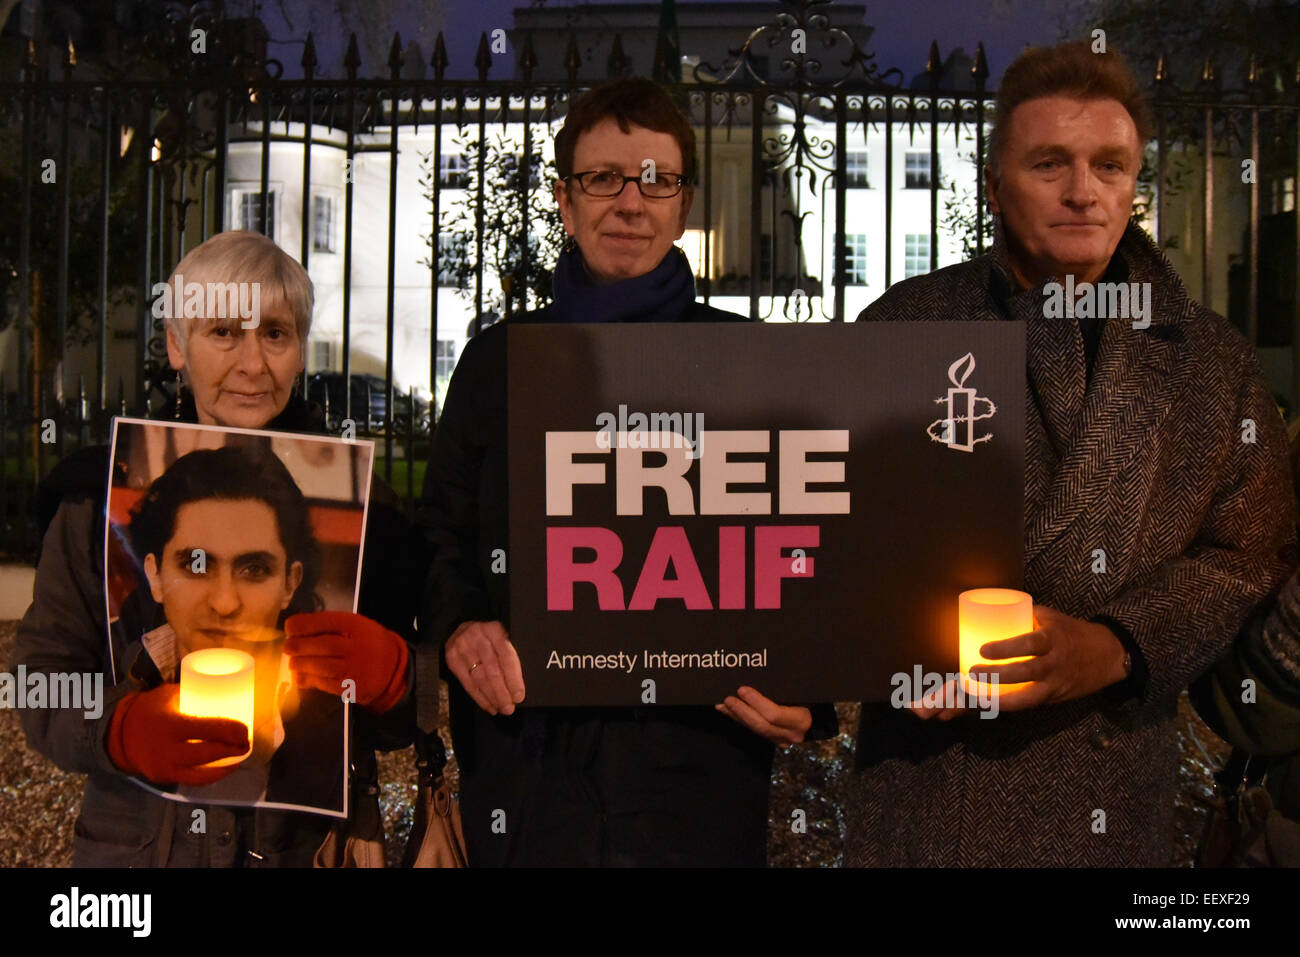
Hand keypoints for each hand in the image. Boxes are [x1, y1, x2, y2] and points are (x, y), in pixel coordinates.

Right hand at [108, 684, 248, 785]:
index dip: (234, 731)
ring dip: (226, 766)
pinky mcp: (163, 778)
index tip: (245, 729)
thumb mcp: (170, 694)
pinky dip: (211, 776)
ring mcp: (165, 767)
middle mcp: (168, 749)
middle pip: (210, 753)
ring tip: (240, 756)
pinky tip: (223, 768)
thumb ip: (194, 694)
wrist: (118, 733)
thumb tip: (227, 690)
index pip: (211, 729)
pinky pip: (193, 781)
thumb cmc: (150, 708)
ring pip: (204, 774)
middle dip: (234, 749)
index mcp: (171, 724)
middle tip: (246, 742)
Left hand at [284, 611, 408, 710]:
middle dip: (300, 646)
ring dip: (302, 665)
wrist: (392, 668)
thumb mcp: (356, 625)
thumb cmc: (367, 642)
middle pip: (324, 645)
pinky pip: (325, 684)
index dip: (305, 624)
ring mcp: (356, 668)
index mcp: (358, 626)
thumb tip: (296, 627)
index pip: (328, 622)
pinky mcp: (352, 686)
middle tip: (288, 647)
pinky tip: (300, 677)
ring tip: (293, 663)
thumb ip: (330, 625)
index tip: (290, 627)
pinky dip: (308, 680)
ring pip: (322, 666)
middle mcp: (358, 646)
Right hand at [445, 620, 524, 715]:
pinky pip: (468, 683)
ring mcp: (463, 649)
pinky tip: (489, 706)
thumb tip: (517, 687)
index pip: (506, 657)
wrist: (460, 629)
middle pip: (492, 670)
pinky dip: (480, 698)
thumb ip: (508, 657)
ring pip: (480, 678)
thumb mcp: (500, 639)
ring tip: (501, 708)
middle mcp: (478, 638)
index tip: (519, 695)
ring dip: (492, 697)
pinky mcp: (453, 660)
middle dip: (502, 692)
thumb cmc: (487, 639)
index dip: (513, 679)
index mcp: (494, 631)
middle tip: (510, 707)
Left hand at [716, 686, 811, 744]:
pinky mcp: (773, 740)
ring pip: (755, 730)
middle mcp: (792, 733)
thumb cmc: (807, 693)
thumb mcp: (800, 689)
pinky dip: (739, 720)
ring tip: (722, 703)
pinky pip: (753, 730)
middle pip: (761, 725)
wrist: (815, 711)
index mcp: (801, 719)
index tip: (742, 689)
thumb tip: (761, 668)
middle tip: (728, 698)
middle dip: (742, 711)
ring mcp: (782, 740)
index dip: (756, 702)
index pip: (774, 714)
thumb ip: (785, 684)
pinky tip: (727, 710)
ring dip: (736, 716)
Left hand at [966, 605, 1128, 711]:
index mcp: (1053, 638)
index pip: (1028, 644)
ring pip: (1029, 697)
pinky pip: (1031, 704)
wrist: (1107, 655)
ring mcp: (1056, 683)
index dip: (1005, 649)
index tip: (983, 650)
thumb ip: (1024, 615)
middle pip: (1026, 672)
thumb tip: (992, 611)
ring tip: (978, 698)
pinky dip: (1011, 706)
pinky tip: (991, 705)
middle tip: (972, 672)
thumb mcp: (1050, 617)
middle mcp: (1055, 663)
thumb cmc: (1071, 632)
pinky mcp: (1055, 697)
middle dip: (997, 675)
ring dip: (1001, 700)